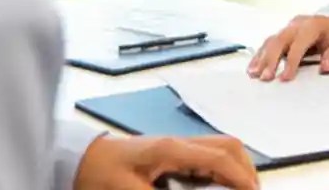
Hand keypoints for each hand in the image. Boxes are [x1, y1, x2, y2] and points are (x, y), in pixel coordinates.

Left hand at [74, 135, 258, 189]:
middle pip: (227, 146)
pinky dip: (224, 169)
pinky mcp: (173, 152)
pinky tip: (223, 186)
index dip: (241, 177)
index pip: (219, 158)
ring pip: (221, 148)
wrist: (81, 158)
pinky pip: (208, 156)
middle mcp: (179, 142)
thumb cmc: (101, 174)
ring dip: (237, 167)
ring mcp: (177, 145)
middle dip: (246, 169)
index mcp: (171, 149)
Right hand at [246, 14, 328, 81]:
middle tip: (265, 78)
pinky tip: (253, 68)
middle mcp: (298, 24)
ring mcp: (290, 27)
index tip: (286, 78)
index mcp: (314, 25)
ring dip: (262, 57)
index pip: (299, 42)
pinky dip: (260, 55)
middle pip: (280, 40)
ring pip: (271, 41)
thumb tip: (326, 66)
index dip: (292, 60)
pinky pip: (269, 43)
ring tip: (254, 74)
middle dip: (271, 59)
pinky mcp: (285, 34)